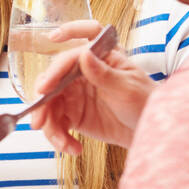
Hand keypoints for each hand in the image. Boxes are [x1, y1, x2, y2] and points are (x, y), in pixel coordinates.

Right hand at [30, 28, 154, 153]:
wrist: (148, 130)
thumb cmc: (145, 102)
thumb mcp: (128, 88)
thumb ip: (104, 73)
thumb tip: (84, 54)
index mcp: (98, 60)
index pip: (76, 49)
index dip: (64, 45)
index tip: (52, 40)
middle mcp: (81, 74)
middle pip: (53, 79)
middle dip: (43, 98)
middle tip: (40, 116)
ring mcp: (74, 95)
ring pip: (49, 104)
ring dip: (49, 124)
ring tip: (61, 142)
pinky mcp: (72, 115)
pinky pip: (56, 124)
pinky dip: (59, 137)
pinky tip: (72, 148)